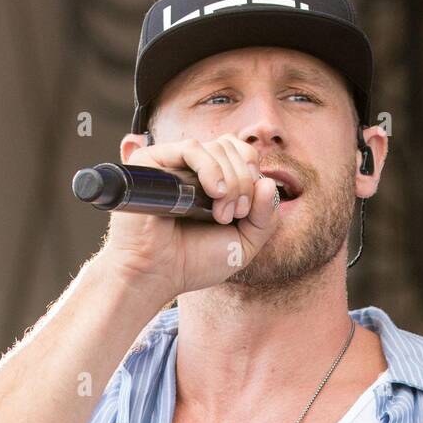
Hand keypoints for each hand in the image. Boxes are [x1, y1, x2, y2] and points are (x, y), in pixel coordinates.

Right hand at [100, 135, 280, 300]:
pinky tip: (215, 193)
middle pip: (233, 148)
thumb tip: (269, 183)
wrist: (156, 275)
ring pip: (217, 147)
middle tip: (234, 215)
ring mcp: (173, 163)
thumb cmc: (192, 262)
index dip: (253, 176)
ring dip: (232, 181)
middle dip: (245, 182)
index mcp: (212, 179)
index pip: (242, 154)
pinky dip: (211, 168)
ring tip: (221, 214)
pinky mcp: (153, 162)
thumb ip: (265, 218)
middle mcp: (192, 168)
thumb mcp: (243, 244)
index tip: (246, 212)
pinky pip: (191, 148)